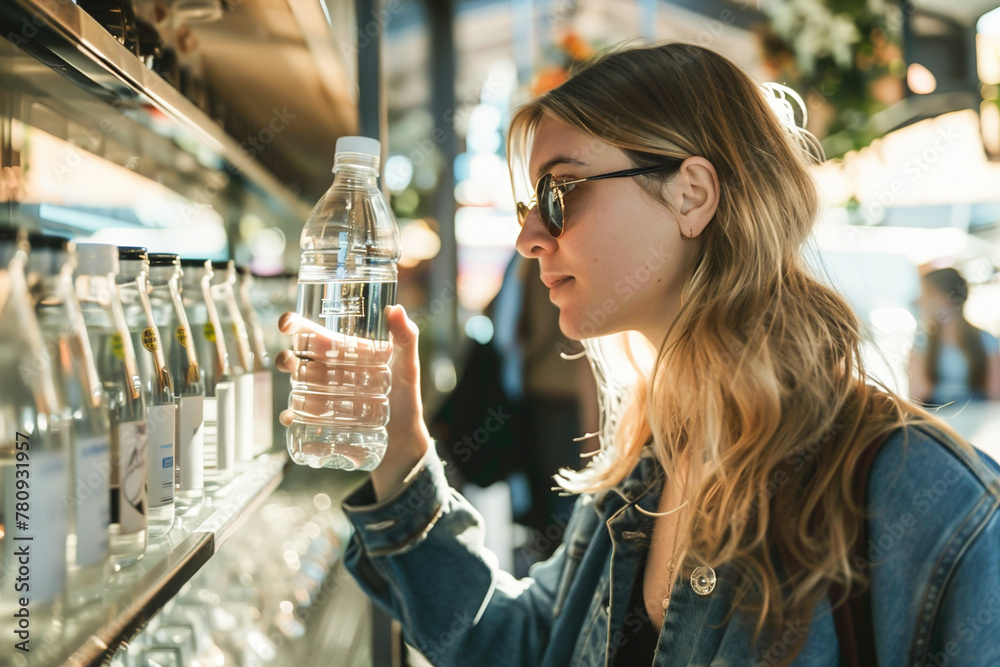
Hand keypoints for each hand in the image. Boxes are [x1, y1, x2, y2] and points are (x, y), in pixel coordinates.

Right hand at [275, 305, 431, 498]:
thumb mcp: (408, 367)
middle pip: (298, 360)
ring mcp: (322, 397)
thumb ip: (406, 338)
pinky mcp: (321, 422)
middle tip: (288, 361)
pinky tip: (291, 419)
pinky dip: (290, 418)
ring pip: (296, 388)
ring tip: (295, 390)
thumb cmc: (405, 397)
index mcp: (344, 353)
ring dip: (290, 389)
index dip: (296, 325)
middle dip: (286, 358)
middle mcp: (328, 372)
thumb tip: (396, 308)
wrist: (405, 438)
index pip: (315, 335)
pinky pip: (298, 419)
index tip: (286, 324)